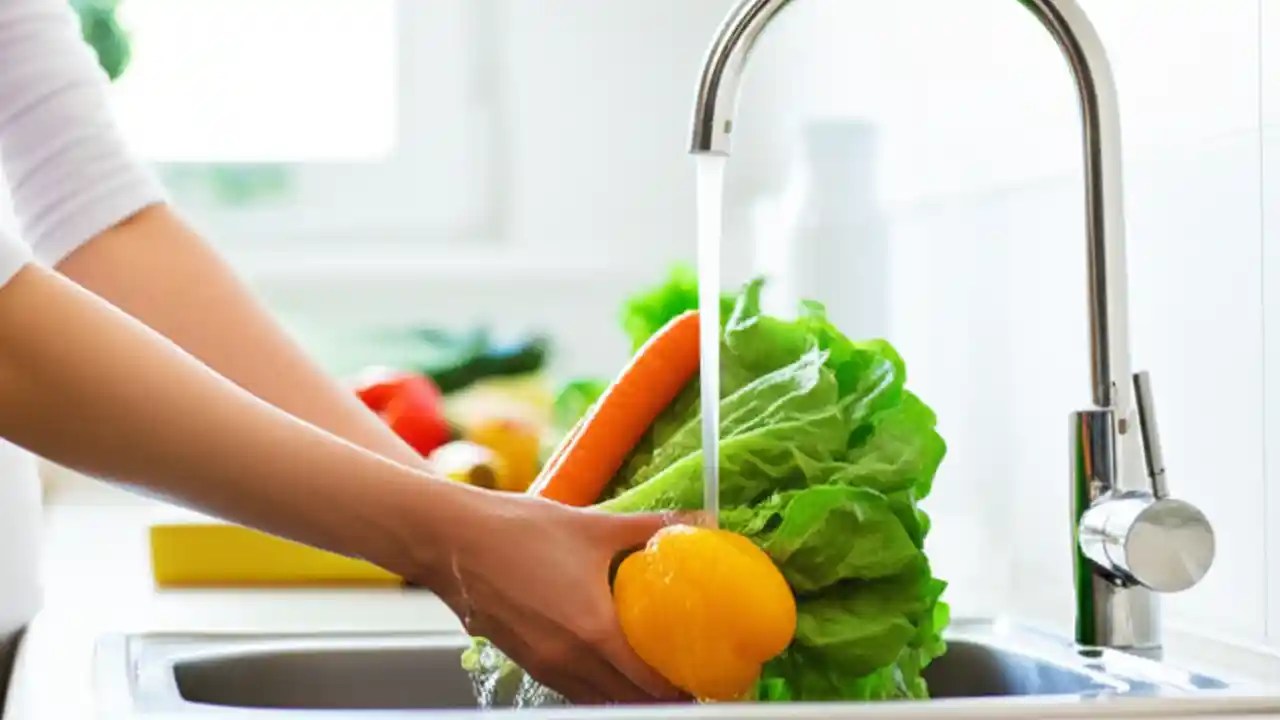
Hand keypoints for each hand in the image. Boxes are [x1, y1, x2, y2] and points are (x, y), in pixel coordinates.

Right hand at [418, 489, 687, 704]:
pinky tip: (605, 661)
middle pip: (625, 700)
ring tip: (649, 675)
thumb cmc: (517, 531)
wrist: (450, 540)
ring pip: (596, 698)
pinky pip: (571, 687)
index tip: (700, 679)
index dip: (678, 687)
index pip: (647, 683)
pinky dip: (595, 685)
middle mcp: (568, 660)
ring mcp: (543, 665)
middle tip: (683, 679)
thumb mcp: (593, 525)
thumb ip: (651, 528)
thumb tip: (701, 521)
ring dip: (625, 694)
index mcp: (592, 632)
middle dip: (657, 695)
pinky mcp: (524, 660)